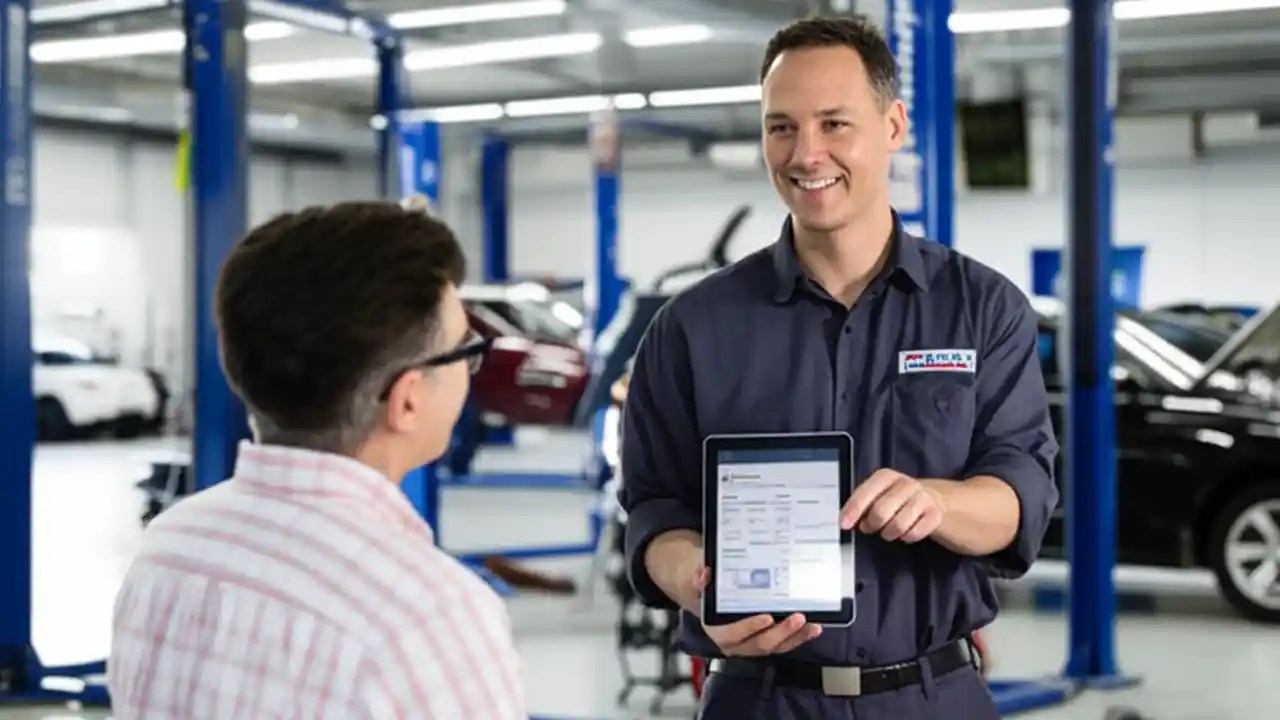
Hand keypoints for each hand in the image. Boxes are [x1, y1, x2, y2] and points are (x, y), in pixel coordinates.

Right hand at [690, 567, 821, 655]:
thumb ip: (697, 578)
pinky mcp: (768, 641)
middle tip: (797, 618)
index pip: (733, 634)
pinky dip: (800, 637)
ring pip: (776, 646)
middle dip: (780, 633)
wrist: (710, 595)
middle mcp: (736, 643)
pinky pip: (785, 643)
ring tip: (812, 626)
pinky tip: (813, 628)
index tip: (766, 618)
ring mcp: (754, 643)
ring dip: (795, 637)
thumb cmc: (707, 588)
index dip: (749, 628)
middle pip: (760, 644)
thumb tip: (704, 574)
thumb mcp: (696, 579)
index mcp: (717, 630)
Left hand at [840, 469, 945, 542]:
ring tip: (888, 531)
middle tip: (869, 528)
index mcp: (886, 476)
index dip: (853, 510)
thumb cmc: (897, 498)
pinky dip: (906, 537)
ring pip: (898, 525)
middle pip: (881, 511)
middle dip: (871, 524)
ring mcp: (923, 498)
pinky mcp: (935, 514)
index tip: (844, 524)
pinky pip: (914, 534)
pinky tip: (905, 531)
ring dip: (888, 533)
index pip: (866, 492)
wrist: (933, 498)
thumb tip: (846, 520)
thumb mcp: (878, 494)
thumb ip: (861, 504)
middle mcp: (906, 484)